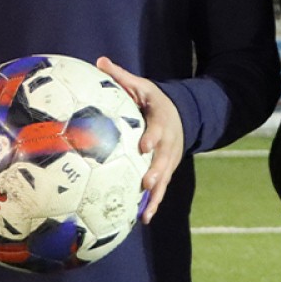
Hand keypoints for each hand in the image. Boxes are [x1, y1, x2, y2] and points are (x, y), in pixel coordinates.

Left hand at [96, 56, 182, 222]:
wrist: (181, 115)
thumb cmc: (153, 101)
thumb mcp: (142, 86)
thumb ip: (122, 77)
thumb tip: (100, 61)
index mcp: (163, 120)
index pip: (159, 129)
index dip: (153, 137)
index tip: (144, 145)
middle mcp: (169, 143)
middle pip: (165, 160)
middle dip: (157, 172)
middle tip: (147, 183)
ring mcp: (170, 160)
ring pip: (165, 180)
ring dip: (156, 196)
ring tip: (146, 212)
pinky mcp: (166, 172)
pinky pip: (161, 190)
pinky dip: (153, 204)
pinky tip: (142, 220)